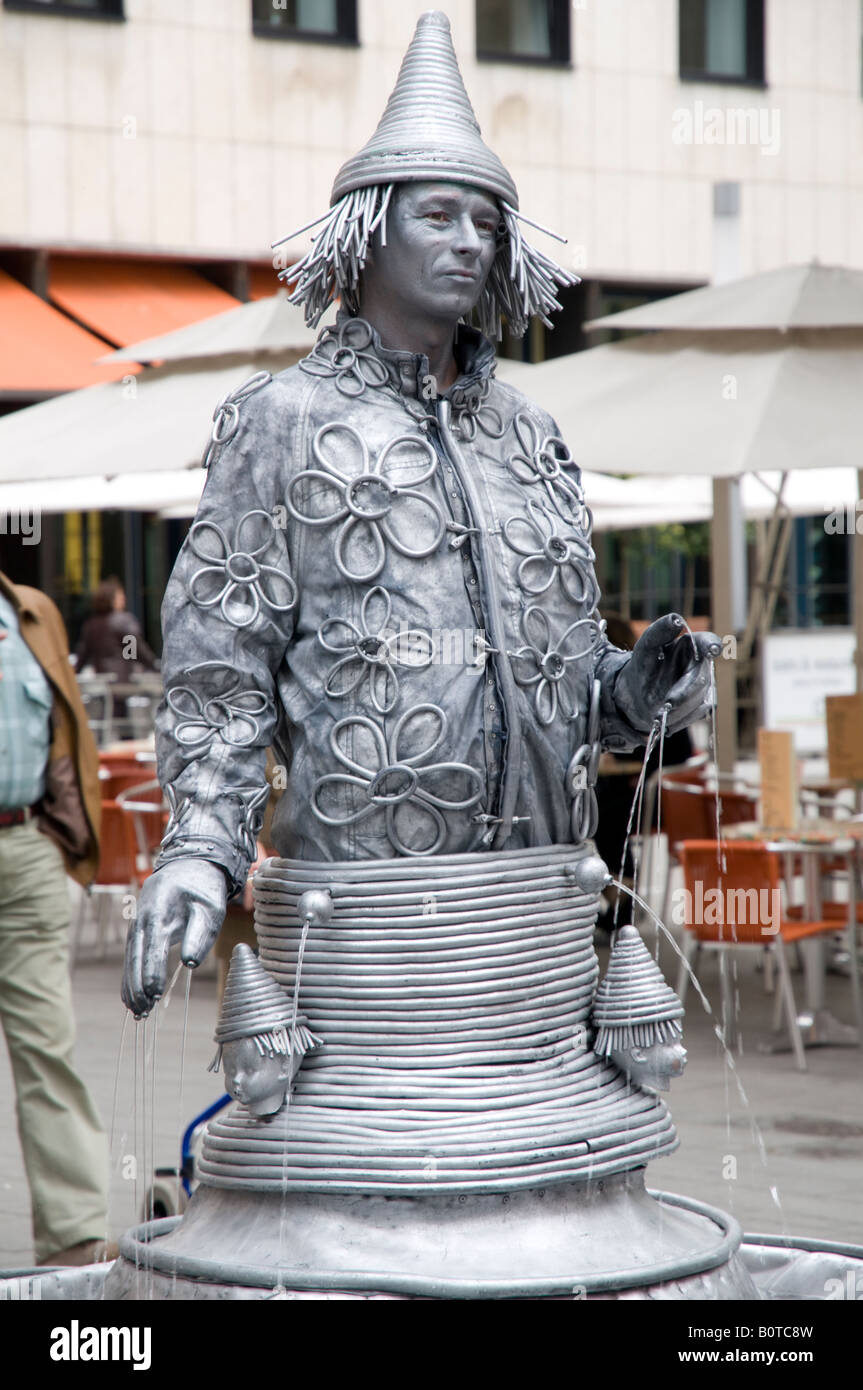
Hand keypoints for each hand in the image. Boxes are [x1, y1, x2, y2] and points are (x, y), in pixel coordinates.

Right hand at [121, 859, 227, 1017]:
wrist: (188, 866)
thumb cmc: (202, 890)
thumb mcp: (210, 908)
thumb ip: (200, 934)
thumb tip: (190, 962)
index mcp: (159, 910)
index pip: (152, 945)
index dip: (152, 970)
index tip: (154, 993)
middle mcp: (142, 919)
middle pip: (135, 956)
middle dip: (138, 985)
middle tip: (143, 1011)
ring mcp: (137, 925)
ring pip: (130, 959)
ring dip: (131, 986)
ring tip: (138, 1013)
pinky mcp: (139, 932)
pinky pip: (132, 957)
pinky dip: (130, 978)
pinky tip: (132, 999)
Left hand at [614, 614, 720, 734]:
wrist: (636, 695)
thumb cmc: (643, 666)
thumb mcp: (645, 647)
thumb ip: (658, 632)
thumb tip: (676, 619)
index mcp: (691, 645)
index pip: (707, 642)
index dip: (711, 645)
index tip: (712, 649)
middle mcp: (700, 665)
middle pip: (701, 679)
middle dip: (684, 692)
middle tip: (667, 704)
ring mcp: (702, 686)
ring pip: (699, 699)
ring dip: (678, 708)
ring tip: (658, 712)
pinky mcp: (700, 705)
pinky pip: (696, 714)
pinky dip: (679, 718)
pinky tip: (665, 718)